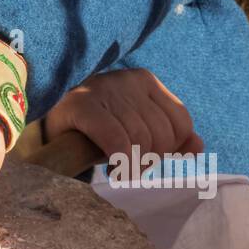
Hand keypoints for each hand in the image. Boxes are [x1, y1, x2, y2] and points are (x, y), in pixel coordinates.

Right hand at [44, 68, 203, 161]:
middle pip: (162, 133)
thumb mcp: (137, 132)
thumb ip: (170, 139)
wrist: (50, 127)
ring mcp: (103, 88)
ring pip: (141, 139)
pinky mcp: (81, 104)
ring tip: (118, 168)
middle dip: (149, 160)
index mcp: (146, 81)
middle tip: (129, 167)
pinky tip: (114, 169)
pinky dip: (122, 162)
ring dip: (133, 165)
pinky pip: (118, 141)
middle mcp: (127, 79)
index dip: (170, 149)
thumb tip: (198, 145)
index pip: (181, 121)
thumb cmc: (97, 131)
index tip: (147, 159)